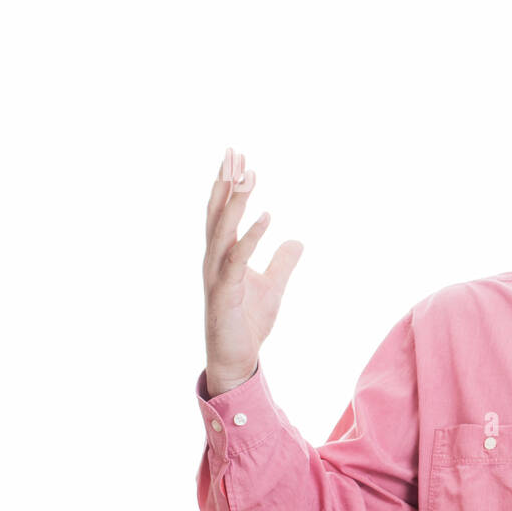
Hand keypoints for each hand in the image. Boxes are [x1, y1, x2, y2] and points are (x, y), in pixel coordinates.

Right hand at [203, 147, 303, 395]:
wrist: (238, 358)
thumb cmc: (249, 323)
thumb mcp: (273, 285)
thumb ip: (282, 262)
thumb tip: (297, 241)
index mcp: (223, 255)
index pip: (222, 212)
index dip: (228, 185)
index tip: (236, 156)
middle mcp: (214, 260)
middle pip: (217, 213)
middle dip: (225, 183)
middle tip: (233, 152)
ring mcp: (216, 276)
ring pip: (222, 231)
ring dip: (236, 203)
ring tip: (249, 177)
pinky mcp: (225, 294)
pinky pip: (237, 260)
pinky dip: (251, 237)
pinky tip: (267, 217)